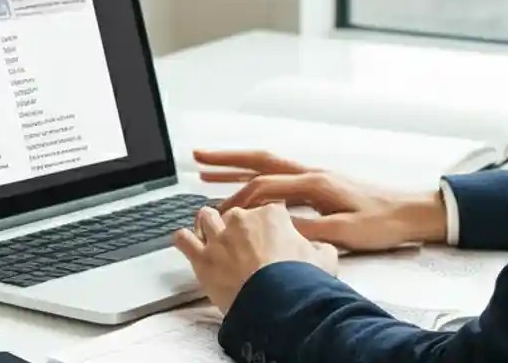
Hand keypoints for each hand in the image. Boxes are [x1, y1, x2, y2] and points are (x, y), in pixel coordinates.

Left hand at [174, 204, 338, 313]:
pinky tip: (188, 243)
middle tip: (242, 240)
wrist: (277, 303)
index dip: (268, 218)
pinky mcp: (202, 257)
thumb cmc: (299, 281)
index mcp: (272, 214)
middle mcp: (243, 219)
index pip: (267, 205)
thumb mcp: (325, 259)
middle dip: (237, 223)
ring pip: (205, 217)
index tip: (269, 229)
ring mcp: (220, 237)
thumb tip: (321, 249)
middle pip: (234, 210)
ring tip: (211, 234)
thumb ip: (320, 248)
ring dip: (208, 224)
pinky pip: (183, 238)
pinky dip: (184, 239)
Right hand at [194, 150, 447, 251]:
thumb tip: (276, 226)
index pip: (266, 187)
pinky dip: (257, 174)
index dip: (239, 199)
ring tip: (208, 167)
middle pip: (260, 160)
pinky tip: (247, 181)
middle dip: (227, 159)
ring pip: (268, 165)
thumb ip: (309, 229)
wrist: (409, 211)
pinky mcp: (319, 183)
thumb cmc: (381, 221)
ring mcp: (315, 176)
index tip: (219, 213)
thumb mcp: (346, 232)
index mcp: (315, 182)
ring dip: (237, 164)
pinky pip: (279, 174)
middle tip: (197, 156)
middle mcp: (312, 173)